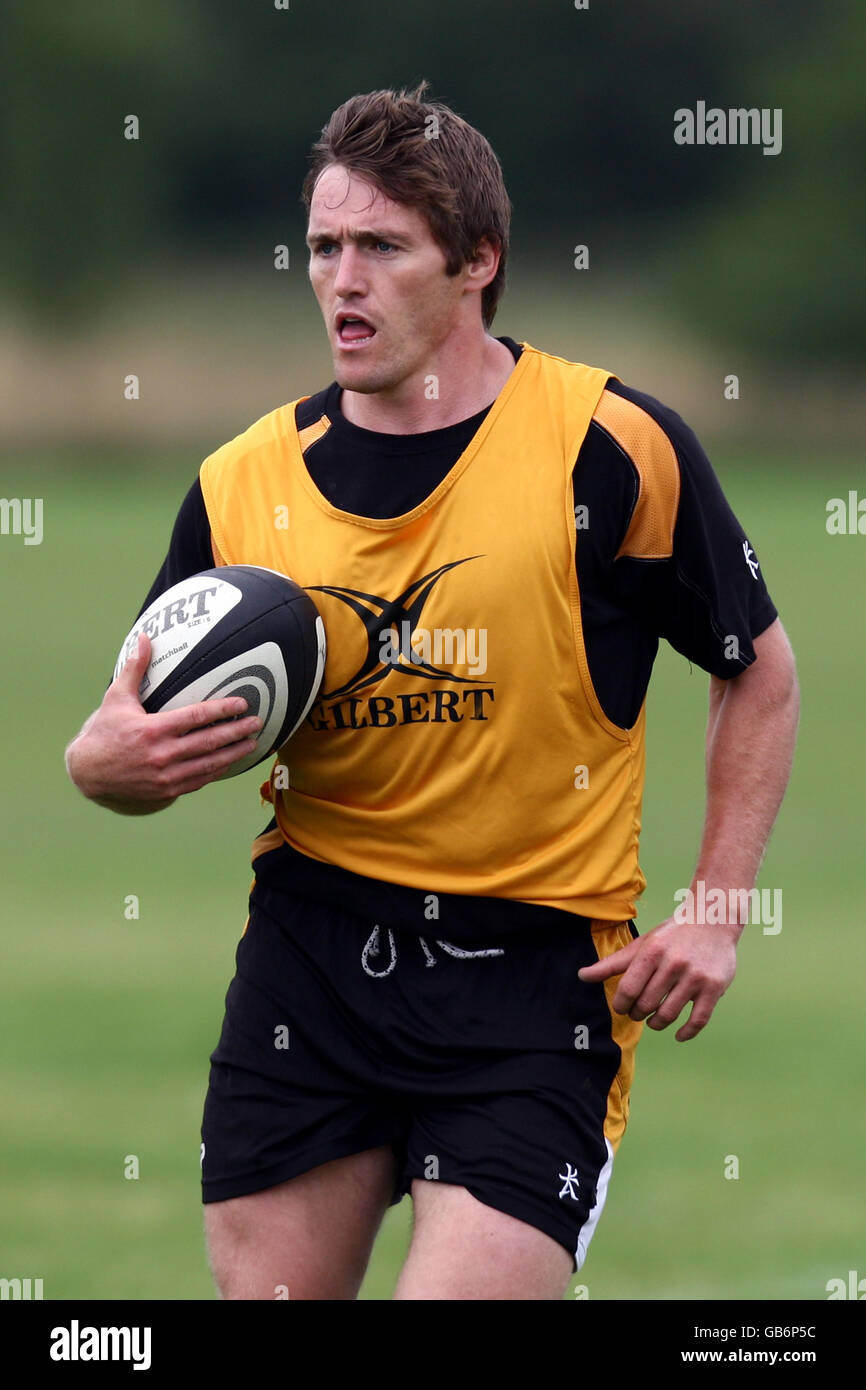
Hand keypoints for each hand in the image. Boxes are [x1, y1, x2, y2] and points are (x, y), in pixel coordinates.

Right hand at [65, 632, 263, 813]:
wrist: (88, 773)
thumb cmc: (104, 731)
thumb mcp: (116, 698)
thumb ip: (134, 669)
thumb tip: (144, 637)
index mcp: (152, 730)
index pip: (196, 717)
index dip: (222, 710)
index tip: (242, 704)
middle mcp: (162, 755)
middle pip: (209, 742)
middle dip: (237, 732)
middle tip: (257, 722)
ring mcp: (166, 776)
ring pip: (209, 764)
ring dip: (234, 753)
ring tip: (252, 743)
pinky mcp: (167, 791)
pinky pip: (199, 780)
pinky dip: (217, 770)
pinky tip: (230, 761)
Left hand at [578, 917, 739, 1040]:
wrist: (712, 920)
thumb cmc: (672, 935)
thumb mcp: (642, 944)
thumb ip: (612, 963)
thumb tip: (582, 976)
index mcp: (652, 952)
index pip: (628, 989)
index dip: (621, 1004)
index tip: (621, 1007)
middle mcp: (673, 964)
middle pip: (647, 1004)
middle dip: (637, 1013)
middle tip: (637, 1012)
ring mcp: (695, 977)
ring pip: (668, 1014)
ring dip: (656, 1023)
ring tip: (653, 1020)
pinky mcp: (714, 988)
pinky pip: (698, 1020)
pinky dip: (686, 1032)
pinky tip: (678, 1034)